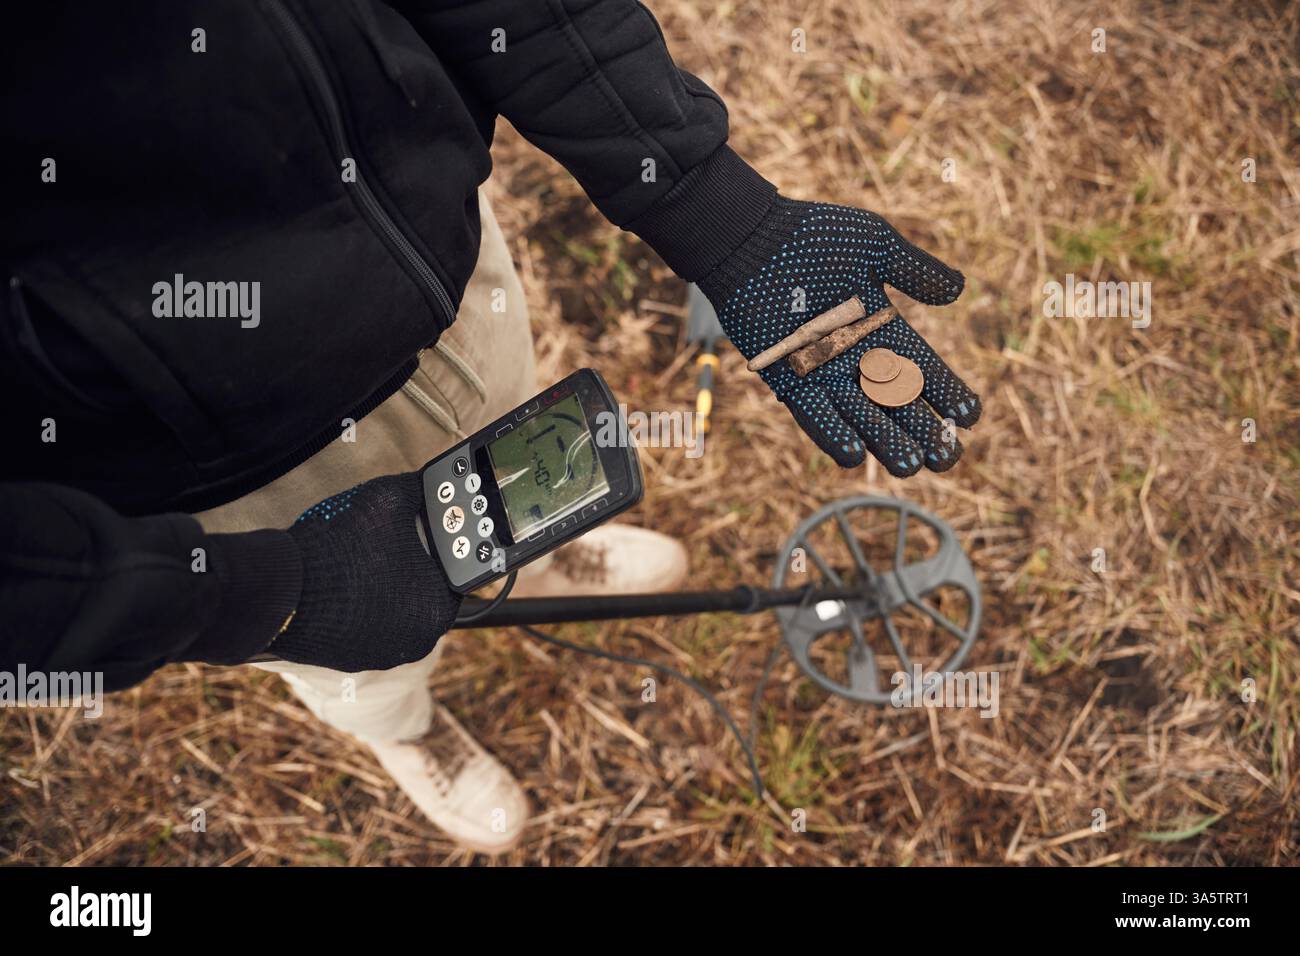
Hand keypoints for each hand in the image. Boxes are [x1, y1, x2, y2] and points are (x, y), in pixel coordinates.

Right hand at [272, 473, 461, 670]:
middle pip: (421, 592)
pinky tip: (341, 580)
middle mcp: (417, 642)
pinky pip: (362, 624)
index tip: (425, 530)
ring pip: (390, 609)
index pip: (452, 572)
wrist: (279, 591)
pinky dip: (357, 604)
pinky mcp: (348, 659)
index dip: (440, 545)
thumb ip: (418, 492)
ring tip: (361, 557)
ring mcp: (380, 655)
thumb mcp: (387, 499)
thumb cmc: (341, 547)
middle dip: (409, 566)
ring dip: (382, 586)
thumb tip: (428, 481)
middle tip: (390, 540)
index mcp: (437, 609)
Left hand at [698, 197, 980, 475]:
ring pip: (860, 417)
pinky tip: (854, 457)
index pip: (922, 368)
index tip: (971, 416)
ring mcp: (822, 372)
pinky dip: (831, 435)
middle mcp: (856, 357)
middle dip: (924, 432)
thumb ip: (915, 270)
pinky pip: (813, 414)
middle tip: (947, 458)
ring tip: (911, 467)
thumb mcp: (874, 246)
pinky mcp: (788, 380)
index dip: (946, 392)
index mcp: (882, 328)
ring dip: (884, 443)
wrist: (751, 238)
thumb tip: (959, 291)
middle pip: (897, 404)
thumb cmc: (811, 235)